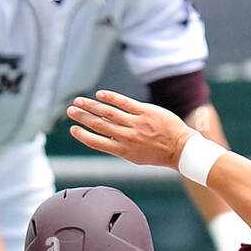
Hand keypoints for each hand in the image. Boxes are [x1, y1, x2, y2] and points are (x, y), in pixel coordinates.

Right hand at [67, 90, 192, 168]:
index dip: (83, 135)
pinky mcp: (145, 112)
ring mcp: (136, 124)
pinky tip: (100, 95)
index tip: (73, 129)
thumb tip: (104, 134)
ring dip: (91, 106)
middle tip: (70, 111)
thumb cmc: (157, 153)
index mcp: (123, 151)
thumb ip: (119, 146)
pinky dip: (110, 97)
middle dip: (82, 117)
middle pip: (99, 125)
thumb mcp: (136, 156)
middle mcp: (127, 137)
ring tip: (79, 101)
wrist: (180, 148)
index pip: (97, 142)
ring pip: (108, 112)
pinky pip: (124, 102)